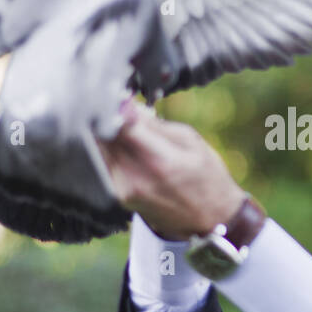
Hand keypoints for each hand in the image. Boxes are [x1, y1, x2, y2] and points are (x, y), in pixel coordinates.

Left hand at [95, 99, 246, 240]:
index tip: (116, 91)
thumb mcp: (190, 141)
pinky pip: (105, 163)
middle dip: (106, 114)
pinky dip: (110, 148)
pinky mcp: (118, 196)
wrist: (211, 221)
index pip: (118, 123)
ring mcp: (123, 190)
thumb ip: (154, 124)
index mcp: (158, 161)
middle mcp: (135, 178)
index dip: (113, 103)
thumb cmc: (207, 176)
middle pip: (102, 135)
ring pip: (99, 149)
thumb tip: (126, 104)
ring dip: (106, 130)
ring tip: (123, 121)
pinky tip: (124, 141)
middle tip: (116, 100)